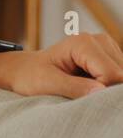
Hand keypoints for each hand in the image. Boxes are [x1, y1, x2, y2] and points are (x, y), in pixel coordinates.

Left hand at [0, 33, 122, 98]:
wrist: (24, 70)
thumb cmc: (30, 76)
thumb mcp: (46, 84)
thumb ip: (74, 87)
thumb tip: (101, 92)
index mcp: (83, 43)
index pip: (110, 74)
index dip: (99, 91)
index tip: (78, 97)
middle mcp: (99, 40)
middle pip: (120, 75)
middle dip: (105, 89)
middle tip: (78, 94)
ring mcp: (107, 47)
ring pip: (122, 76)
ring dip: (106, 88)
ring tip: (81, 88)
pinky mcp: (109, 57)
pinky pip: (118, 77)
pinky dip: (106, 85)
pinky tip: (88, 85)